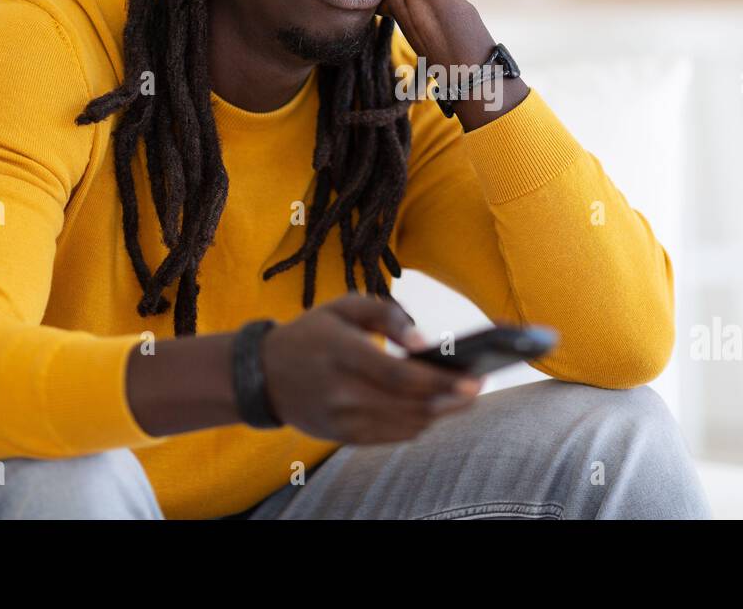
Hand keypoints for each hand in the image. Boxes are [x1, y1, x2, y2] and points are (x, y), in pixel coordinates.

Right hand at [258, 295, 483, 443]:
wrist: (264, 375)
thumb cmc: (313, 333)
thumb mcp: (344, 306)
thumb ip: (388, 315)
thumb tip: (426, 341)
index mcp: (341, 353)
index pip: (401, 376)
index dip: (441, 381)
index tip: (474, 378)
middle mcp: (341, 392)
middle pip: (410, 406)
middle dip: (452, 400)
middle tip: (478, 386)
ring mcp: (341, 420)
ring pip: (406, 425)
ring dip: (439, 413)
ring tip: (461, 396)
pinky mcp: (343, 437)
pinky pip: (392, 437)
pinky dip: (418, 423)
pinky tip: (433, 408)